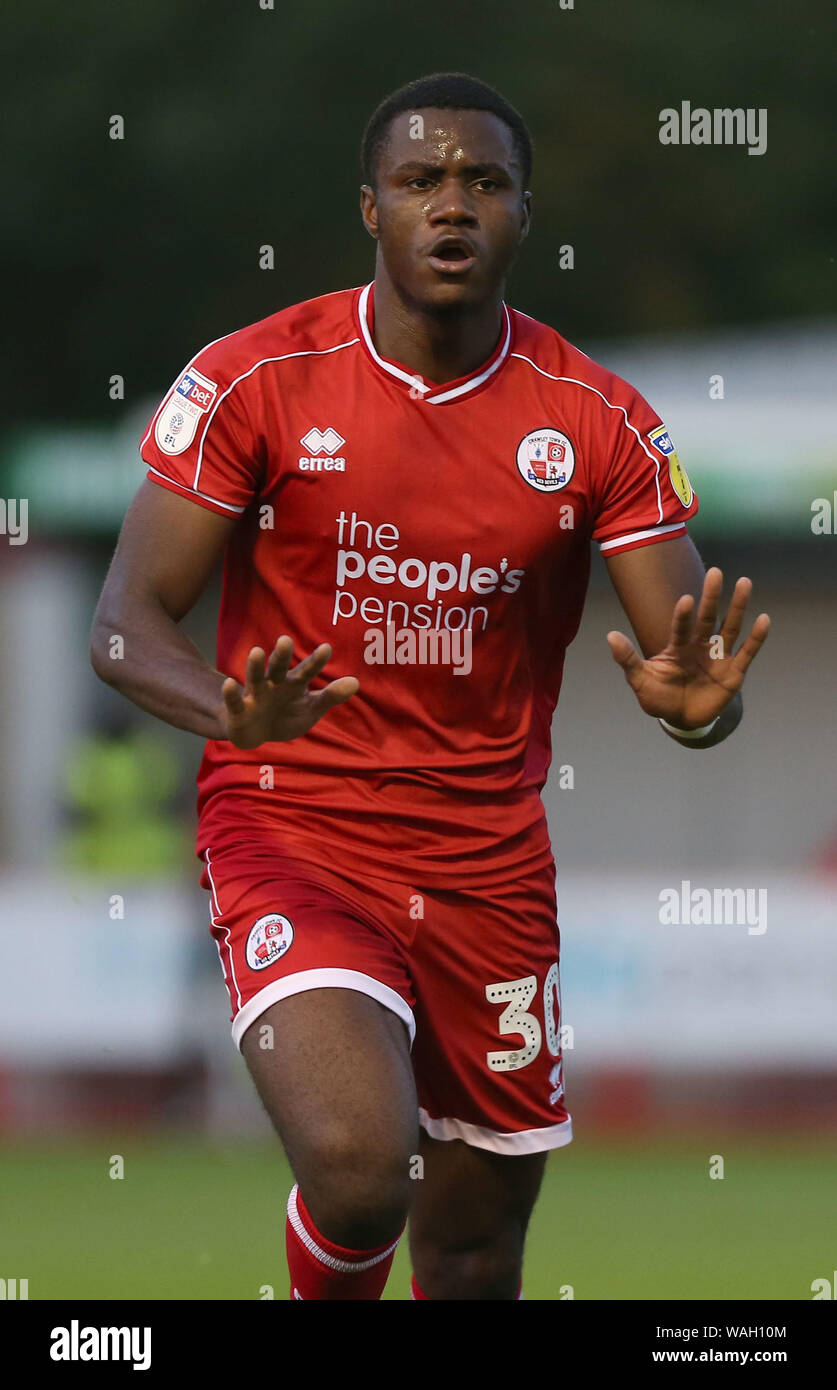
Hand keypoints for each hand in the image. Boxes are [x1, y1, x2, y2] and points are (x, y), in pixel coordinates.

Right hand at [220, 637, 358, 748]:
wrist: (256, 733)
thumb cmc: (286, 715)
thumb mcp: (311, 709)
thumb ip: (330, 696)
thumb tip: (356, 682)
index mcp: (293, 683)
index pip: (307, 671)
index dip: (316, 661)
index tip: (326, 648)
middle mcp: (274, 684)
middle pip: (278, 668)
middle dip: (282, 655)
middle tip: (286, 640)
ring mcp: (255, 695)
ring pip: (255, 678)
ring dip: (255, 666)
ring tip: (257, 652)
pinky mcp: (238, 710)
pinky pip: (234, 701)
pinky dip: (232, 693)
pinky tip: (229, 682)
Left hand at [606, 568, 769, 729]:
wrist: (681, 719)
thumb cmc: (658, 697)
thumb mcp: (640, 680)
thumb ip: (628, 659)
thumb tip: (610, 635)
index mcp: (678, 647)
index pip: (680, 627)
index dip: (683, 615)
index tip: (685, 600)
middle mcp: (700, 646)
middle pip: (708, 618)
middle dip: (712, 597)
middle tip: (716, 572)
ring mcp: (718, 657)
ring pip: (730, 627)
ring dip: (738, 607)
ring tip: (745, 582)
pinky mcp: (734, 672)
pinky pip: (747, 652)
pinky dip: (756, 638)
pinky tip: (764, 619)